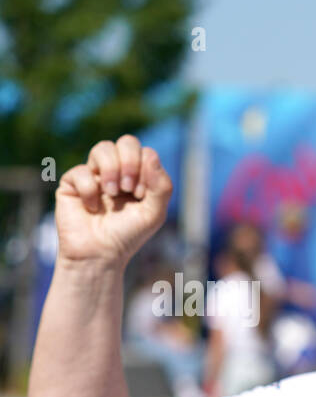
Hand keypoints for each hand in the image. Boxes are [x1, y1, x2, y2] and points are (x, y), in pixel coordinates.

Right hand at [55, 135, 172, 269]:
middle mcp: (117, 172)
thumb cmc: (128, 235)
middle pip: (126, 142)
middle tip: (129, 188)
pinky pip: (81, 171)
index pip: (145, 152)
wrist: (100, 254)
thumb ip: (161, 186)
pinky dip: (90, 189)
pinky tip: (92, 208)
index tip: (142, 193)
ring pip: (103, 148)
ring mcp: (95, 175)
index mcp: (139, 178)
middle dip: (130, 161)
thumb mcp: (154, 214)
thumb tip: (151, 155)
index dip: (145, 167)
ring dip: (111, 169)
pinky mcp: (72, 182)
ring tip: (112, 193)